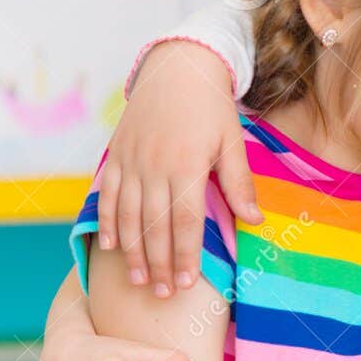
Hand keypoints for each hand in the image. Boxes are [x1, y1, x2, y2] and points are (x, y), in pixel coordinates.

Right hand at [99, 41, 260, 297]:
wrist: (177, 67)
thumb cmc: (211, 107)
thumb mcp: (232, 142)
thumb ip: (239, 184)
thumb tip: (254, 222)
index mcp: (187, 166)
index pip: (186, 222)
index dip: (186, 255)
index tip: (188, 283)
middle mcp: (155, 166)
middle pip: (155, 226)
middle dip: (160, 263)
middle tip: (164, 294)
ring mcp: (131, 160)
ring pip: (127, 215)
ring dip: (132, 251)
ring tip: (139, 280)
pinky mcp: (116, 154)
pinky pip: (106, 193)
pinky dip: (106, 220)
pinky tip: (111, 245)